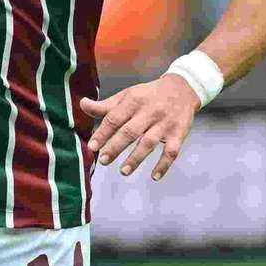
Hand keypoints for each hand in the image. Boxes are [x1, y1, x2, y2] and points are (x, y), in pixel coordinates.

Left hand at [78, 73, 200, 180]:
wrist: (182, 88)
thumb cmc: (148, 95)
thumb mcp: (127, 96)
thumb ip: (106, 106)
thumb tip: (82, 105)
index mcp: (133, 101)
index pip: (115, 118)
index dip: (103, 133)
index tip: (92, 147)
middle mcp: (149, 111)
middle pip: (130, 131)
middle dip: (115, 147)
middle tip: (104, 161)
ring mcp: (165, 123)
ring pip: (150, 142)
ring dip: (136, 158)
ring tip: (123, 171)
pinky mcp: (179, 133)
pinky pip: (172, 151)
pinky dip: (164, 164)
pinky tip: (154, 176)